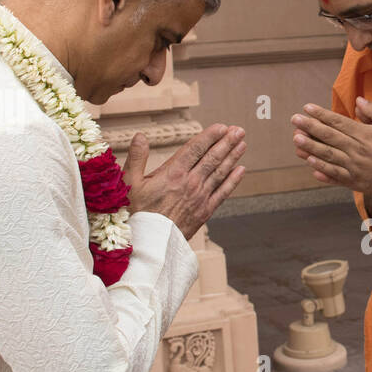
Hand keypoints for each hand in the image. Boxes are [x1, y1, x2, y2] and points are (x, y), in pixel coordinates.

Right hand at [122, 123, 245, 239]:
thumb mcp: (129, 183)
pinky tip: (241, 170)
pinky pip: (223, 192)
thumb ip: (136, 158)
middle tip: (239, 130)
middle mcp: (190, 183)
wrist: (149, 244)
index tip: (221, 126)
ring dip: (233, 156)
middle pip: (212, 158)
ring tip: (242, 143)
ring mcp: (200, 197)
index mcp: (172, 173)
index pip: (195, 149)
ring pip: (220, 172)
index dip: (210, 136)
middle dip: (227, 142)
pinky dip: (233, 180)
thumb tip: (140, 136)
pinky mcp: (205, 211)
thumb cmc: (136, 213)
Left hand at [291, 98, 371, 195]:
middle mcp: (357, 151)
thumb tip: (358, 101)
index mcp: (365, 135)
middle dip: (310, 127)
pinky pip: (334, 175)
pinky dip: (322, 169)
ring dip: (311, 148)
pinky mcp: (354, 181)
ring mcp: (354, 168)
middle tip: (295, 120)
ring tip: (296, 140)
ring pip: (328, 156)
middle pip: (330, 138)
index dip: (322, 115)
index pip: (339, 123)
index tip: (307, 108)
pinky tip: (310, 162)